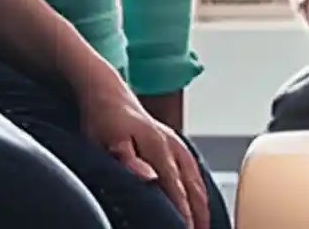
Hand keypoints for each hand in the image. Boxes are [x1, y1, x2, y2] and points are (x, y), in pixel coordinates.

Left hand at [76, 72, 208, 228]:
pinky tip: (198, 197)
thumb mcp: (108, 140)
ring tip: (205, 223)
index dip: (184, 212)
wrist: (108, 92)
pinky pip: (193, 171)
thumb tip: (151, 178)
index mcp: (160, 148)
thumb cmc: (104, 118)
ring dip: (202, 202)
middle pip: (192, 185)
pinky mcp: (174, 144)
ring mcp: (176, 144)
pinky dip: (199, 188)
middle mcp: (173, 146)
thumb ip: (129, 159)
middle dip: (199, 212)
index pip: (177, 188)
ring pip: (196, 178)